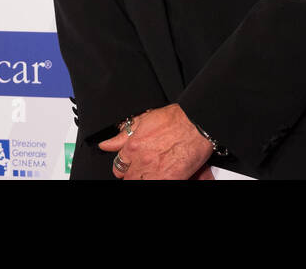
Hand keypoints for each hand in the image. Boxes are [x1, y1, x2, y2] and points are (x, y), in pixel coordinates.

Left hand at [99, 104, 213, 179]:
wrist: (199, 124)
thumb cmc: (177, 119)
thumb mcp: (145, 120)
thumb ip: (123, 135)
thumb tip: (106, 144)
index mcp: (133, 146)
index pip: (118, 166)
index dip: (127, 166)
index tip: (134, 164)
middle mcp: (140, 160)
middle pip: (128, 178)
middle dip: (135, 174)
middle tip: (147, 167)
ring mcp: (153, 172)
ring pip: (139, 182)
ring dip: (145, 178)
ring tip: (156, 171)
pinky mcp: (168, 179)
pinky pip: (155, 185)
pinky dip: (159, 180)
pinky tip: (164, 174)